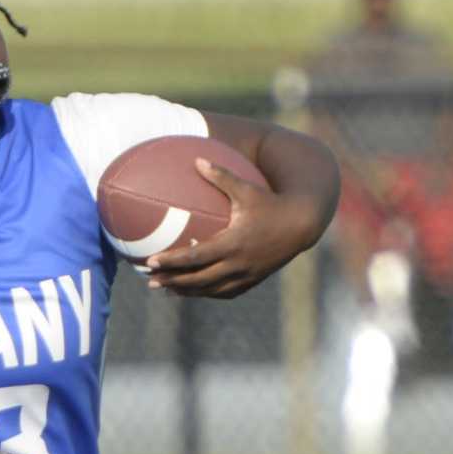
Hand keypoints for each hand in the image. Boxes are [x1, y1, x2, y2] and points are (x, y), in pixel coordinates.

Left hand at [142, 158, 321, 299]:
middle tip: (149, 280)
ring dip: (185, 291)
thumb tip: (197, 160)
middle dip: (172, 281)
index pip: (195, 257)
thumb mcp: (247, 188)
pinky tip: (189, 290)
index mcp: (234, 242)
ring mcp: (246, 275)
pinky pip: (224, 292)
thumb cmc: (271, 202)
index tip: (150, 262)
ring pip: (209, 289)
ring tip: (163, 288)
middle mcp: (238, 263)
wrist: (303, 223)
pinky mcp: (252, 280)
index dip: (172, 261)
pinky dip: (205, 293)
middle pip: (197, 279)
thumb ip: (221, 176)